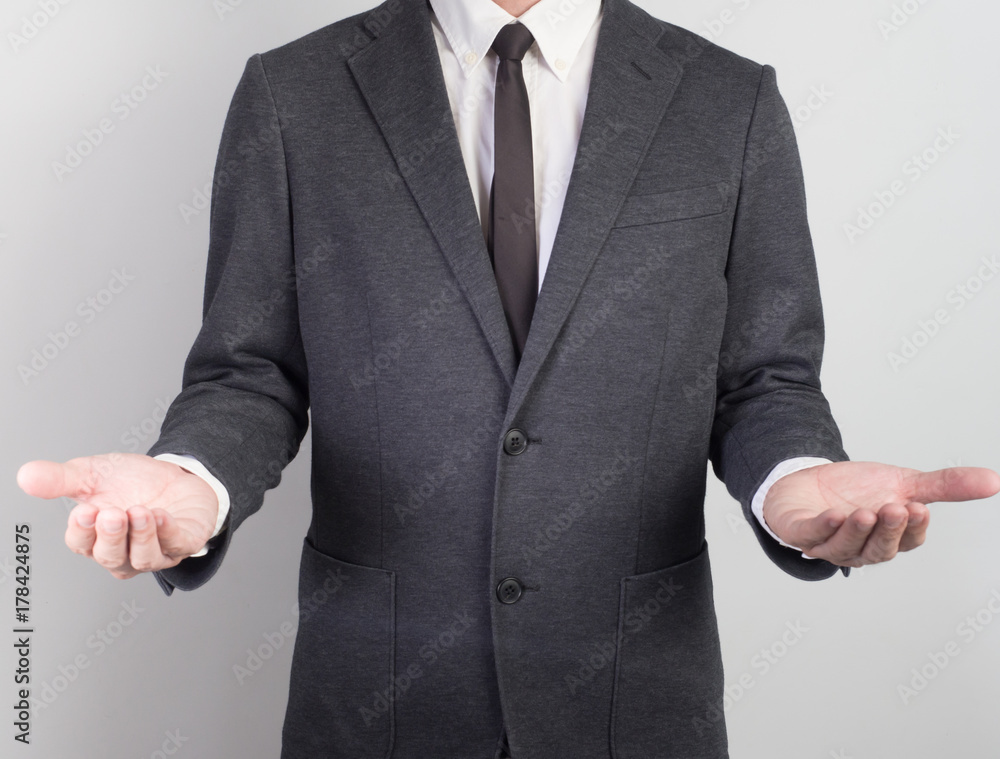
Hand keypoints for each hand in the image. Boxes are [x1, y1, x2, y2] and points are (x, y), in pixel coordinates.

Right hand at [16, 453, 219, 578]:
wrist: (176, 474)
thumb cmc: (132, 482)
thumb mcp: (92, 473)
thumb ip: (60, 479)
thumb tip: (26, 476)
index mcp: (97, 538)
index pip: (81, 544)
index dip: (82, 531)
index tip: (85, 511)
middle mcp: (125, 552)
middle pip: (110, 557)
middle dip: (110, 536)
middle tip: (110, 514)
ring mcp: (156, 551)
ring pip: (143, 558)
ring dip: (139, 536)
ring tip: (138, 512)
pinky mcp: (185, 542)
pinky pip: (177, 545)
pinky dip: (168, 532)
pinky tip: (160, 515)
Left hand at [762, 461, 999, 567]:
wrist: (806, 481)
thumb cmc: (856, 489)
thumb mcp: (903, 483)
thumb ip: (944, 486)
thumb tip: (994, 481)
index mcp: (887, 539)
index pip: (907, 541)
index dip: (913, 528)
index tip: (919, 508)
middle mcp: (860, 548)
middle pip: (879, 548)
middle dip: (888, 530)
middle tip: (896, 508)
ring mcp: (828, 543)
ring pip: (846, 546)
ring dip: (857, 530)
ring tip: (866, 512)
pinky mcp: (799, 532)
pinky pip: (813, 535)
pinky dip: (823, 527)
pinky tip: (833, 515)